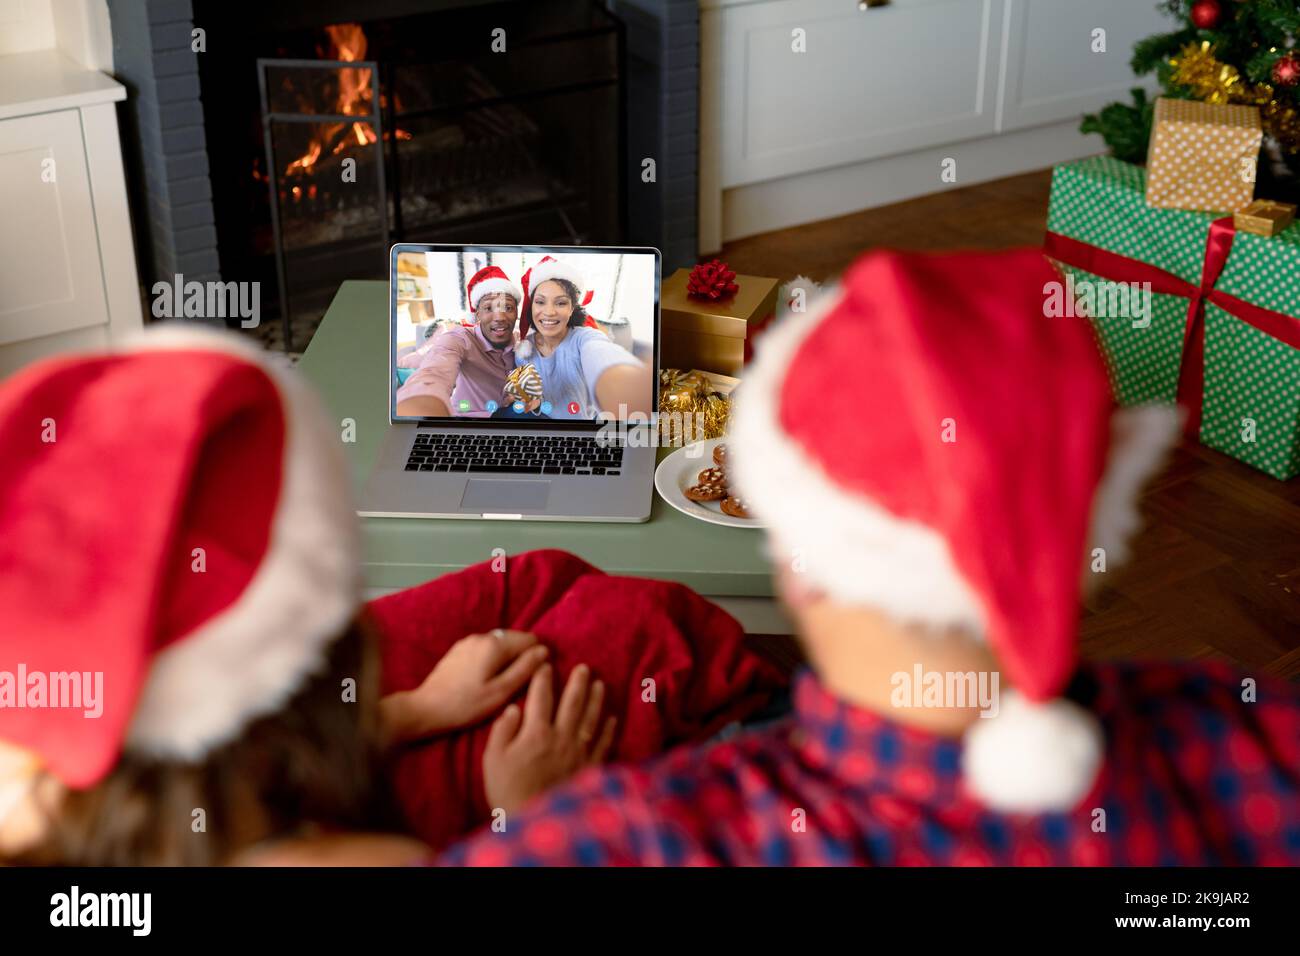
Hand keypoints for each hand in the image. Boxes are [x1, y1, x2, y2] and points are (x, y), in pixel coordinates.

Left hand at [379, 630, 548, 744]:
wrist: (426, 709)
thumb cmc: (466, 705)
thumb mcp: (501, 692)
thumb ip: (525, 670)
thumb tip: (544, 652)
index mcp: (495, 645)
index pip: (531, 639)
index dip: (537, 657)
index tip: (533, 678)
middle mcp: (482, 637)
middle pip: (515, 639)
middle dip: (522, 656)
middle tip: (519, 683)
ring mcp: (468, 641)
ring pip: (500, 643)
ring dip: (507, 658)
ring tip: (503, 682)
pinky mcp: (458, 650)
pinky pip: (485, 648)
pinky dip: (493, 659)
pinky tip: (486, 678)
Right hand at [482, 664, 616, 814]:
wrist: (534, 820)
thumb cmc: (508, 790)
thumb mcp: (493, 759)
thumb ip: (502, 730)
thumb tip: (512, 707)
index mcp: (536, 732)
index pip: (540, 697)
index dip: (542, 678)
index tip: (545, 664)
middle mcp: (561, 737)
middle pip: (571, 702)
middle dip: (577, 682)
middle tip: (583, 667)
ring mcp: (579, 751)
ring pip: (591, 718)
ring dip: (596, 699)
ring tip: (600, 683)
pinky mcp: (590, 767)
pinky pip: (603, 743)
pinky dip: (609, 729)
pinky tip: (612, 717)